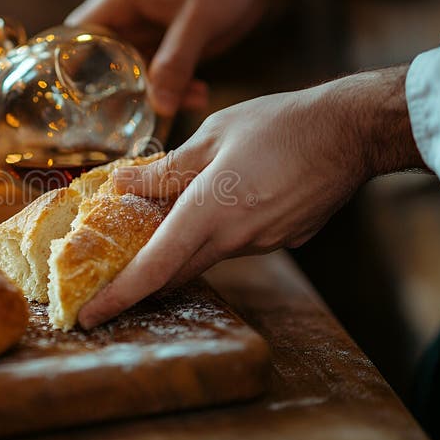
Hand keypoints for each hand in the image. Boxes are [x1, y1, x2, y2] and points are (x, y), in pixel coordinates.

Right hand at [66, 0, 267, 116]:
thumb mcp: (199, 20)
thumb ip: (176, 63)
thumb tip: (159, 106)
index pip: (78, 35)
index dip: (73, 67)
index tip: (83, 101)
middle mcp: (127, 12)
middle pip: (106, 59)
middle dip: (124, 89)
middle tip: (143, 113)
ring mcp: (147, 26)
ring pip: (137, 70)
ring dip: (159, 91)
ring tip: (190, 101)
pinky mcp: (167, 39)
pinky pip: (161, 69)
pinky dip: (177, 85)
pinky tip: (199, 95)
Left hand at [77, 66, 422, 328]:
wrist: (351, 131)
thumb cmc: (280, 123)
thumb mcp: (213, 133)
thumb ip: (166, 167)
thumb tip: (122, 183)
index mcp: (210, 210)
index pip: (155, 267)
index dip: (118, 296)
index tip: (88, 316)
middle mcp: (235, 238)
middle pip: (176, 273)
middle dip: (140, 283)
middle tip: (108, 280)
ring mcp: (263, 244)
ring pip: (206, 257)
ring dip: (179, 250)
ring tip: (158, 225)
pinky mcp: (283, 241)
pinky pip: (236, 244)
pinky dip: (214, 235)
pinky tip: (218, 206)